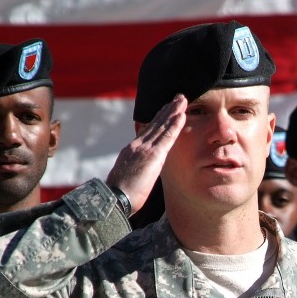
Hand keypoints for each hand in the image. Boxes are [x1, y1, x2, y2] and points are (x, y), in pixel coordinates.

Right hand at [106, 94, 187, 214]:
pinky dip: (174, 125)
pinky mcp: (153, 156)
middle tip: (177, 98)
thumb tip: (138, 172)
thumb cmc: (119, 195)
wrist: (114, 199)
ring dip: (173, 111)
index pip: (146, 131)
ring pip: (161, 126)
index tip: (165, 109)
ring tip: (182, 100)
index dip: (157, 119)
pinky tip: (182, 115)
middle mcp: (137, 145)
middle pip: (154, 123)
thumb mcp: (125, 178)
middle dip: (167, 110)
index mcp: (130, 150)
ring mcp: (144, 149)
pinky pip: (167, 137)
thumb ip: (133, 169)